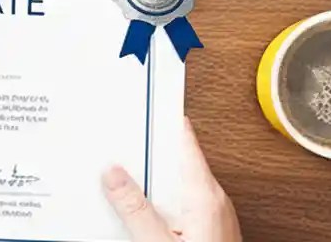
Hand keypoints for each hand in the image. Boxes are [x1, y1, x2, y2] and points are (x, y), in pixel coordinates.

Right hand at [102, 117, 241, 241]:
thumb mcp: (159, 241)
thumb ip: (136, 209)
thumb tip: (114, 176)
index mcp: (206, 195)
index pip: (185, 141)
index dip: (164, 120)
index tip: (149, 103)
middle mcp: (216, 201)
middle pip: (176, 164)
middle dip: (150, 162)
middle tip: (123, 161)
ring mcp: (216, 216)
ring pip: (179, 187)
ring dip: (156, 188)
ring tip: (133, 198)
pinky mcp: (212, 229)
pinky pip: (184, 205)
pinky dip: (166, 205)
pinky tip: (151, 220)